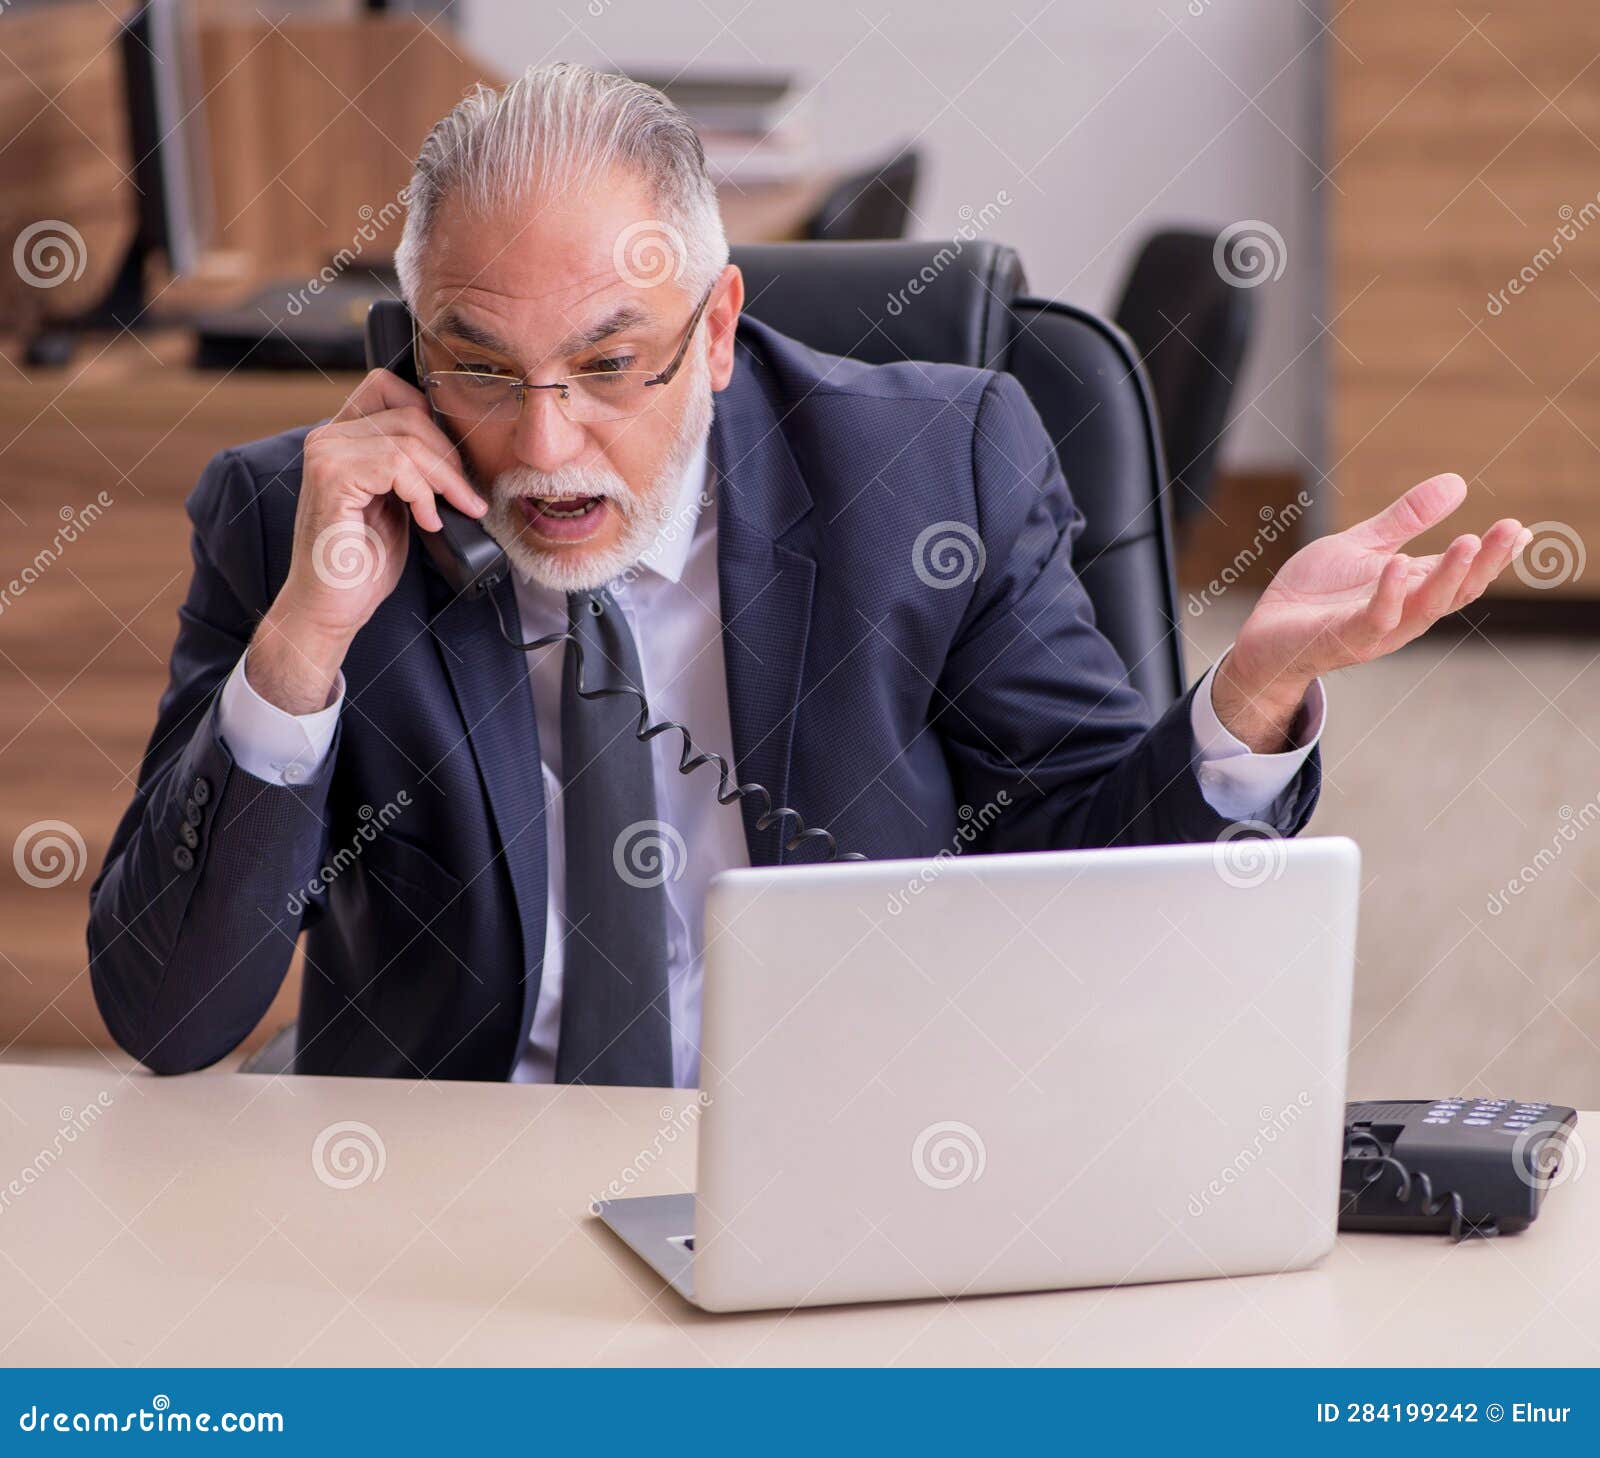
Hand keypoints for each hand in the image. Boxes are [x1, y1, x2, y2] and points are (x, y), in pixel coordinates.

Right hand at [248, 369, 486, 714]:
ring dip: (444, 478)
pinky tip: (427, 522)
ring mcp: (325, 454)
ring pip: (409, 438)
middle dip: (449, 456)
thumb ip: (412, 468)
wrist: (332, 607)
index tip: (455, 465)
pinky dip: (423, 493)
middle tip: (466, 498)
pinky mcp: (331, 478)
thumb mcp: (399, 503)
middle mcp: (327, 437)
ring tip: (455, 511)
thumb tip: (459, 449)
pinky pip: (397, 465)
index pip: (390, 387)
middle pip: (409, 412)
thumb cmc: (364, 563)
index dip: (431, 416)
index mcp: (342, 437)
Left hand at [1214, 473, 1532, 751]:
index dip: (1492, 554)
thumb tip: (1458, 482)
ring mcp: (1375, 629)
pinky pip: (1373, 619)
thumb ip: (1405, 519)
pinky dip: (1389, 593)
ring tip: (1469, 541)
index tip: (1521, 530)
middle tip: (1510, 529)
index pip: (1462, 574)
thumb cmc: (1315, 594)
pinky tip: (1399, 563)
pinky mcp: (1342, 637)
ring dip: (1449, 576)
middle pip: (1455, 592)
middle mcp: (1403, 613)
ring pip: (1424, 608)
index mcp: (1411, 590)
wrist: (1264, 632)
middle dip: (1484, 562)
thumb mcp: (1363, 544)